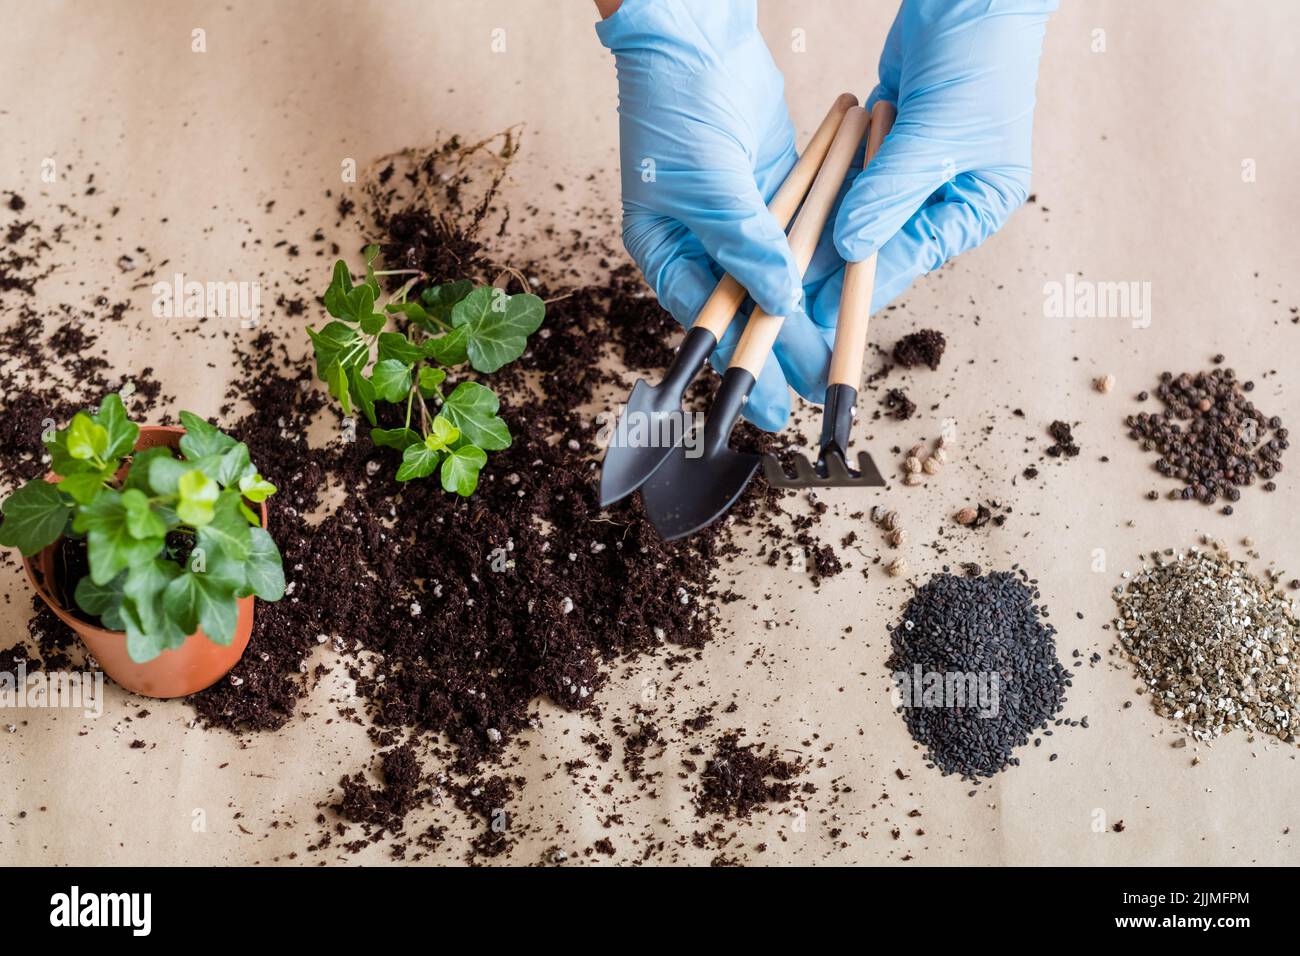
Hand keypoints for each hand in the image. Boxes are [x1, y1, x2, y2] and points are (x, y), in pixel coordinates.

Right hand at [597, 0, 830, 430]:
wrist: (692, 35)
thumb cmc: (675, 107)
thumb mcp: (706, 182)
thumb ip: (746, 243)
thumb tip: (781, 301)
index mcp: (665, 251)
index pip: (706, 325)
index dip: (740, 367)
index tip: (768, 409)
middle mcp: (701, 244)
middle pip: (748, 309)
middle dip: (783, 349)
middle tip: (818, 384)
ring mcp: (739, 219)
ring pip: (778, 278)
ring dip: (808, 312)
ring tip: (837, 351)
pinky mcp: (771, 191)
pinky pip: (800, 235)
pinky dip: (820, 261)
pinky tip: (844, 291)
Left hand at [806, 0, 1055, 331]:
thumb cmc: (979, 56)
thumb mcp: (935, 133)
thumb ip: (889, 191)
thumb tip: (850, 246)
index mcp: (979, 203)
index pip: (911, 255)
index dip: (862, 285)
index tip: (816, 311)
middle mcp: (949, 193)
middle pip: (882, 240)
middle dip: (836, 265)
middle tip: (787, 296)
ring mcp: (916, 166)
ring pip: (862, 208)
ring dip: (824, 229)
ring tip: (780, 262)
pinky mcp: (889, 139)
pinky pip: (850, 173)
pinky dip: (825, 188)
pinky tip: (791, 214)